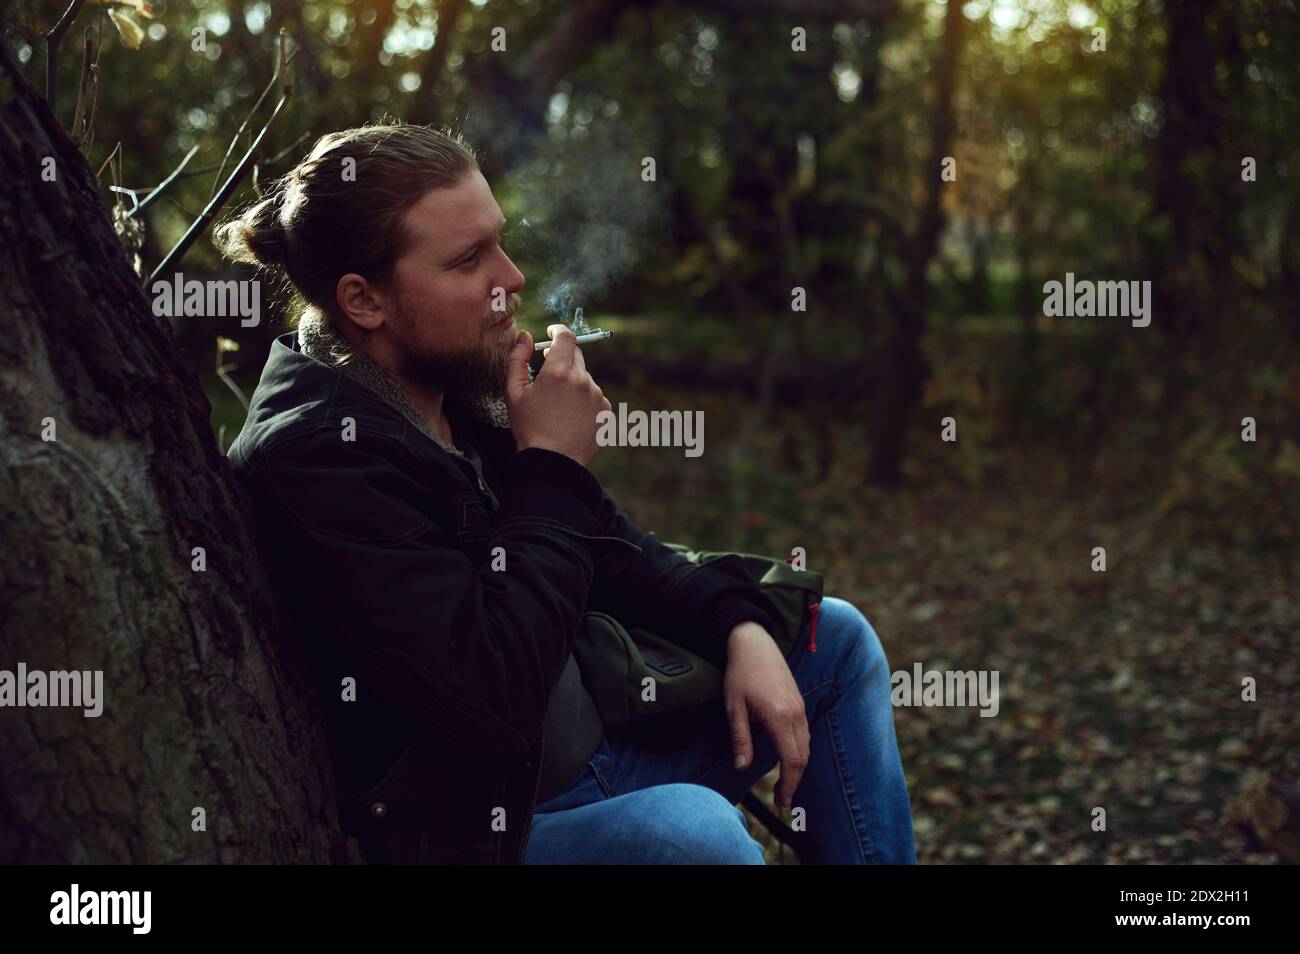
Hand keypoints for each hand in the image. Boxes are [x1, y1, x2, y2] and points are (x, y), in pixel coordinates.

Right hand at [503, 325, 611, 467]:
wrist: (552, 462)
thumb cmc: (529, 428)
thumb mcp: (513, 392)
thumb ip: (517, 358)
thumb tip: (526, 336)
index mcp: (558, 372)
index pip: (566, 337)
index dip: (559, 330)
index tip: (553, 332)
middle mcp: (581, 380)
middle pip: (576, 355)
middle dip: (562, 359)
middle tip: (550, 372)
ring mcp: (596, 395)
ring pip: (584, 377)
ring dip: (573, 382)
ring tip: (558, 406)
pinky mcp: (606, 409)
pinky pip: (594, 395)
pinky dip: (583, 400)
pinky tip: (570, 416)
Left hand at [724, 621, 809, 807]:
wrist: (754, 643)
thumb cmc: (740, 673)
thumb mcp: (734, 707)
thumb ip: (741, 739)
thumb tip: (741, 767)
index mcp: (779, 717)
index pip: (792, 760)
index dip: (789, 784)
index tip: (781, 801)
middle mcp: (795, 714)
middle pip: (803, 757)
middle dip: (794, 781)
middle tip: (781, 799)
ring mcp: (800, 707)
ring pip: (806, 746)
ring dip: (797, 767)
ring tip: (784, 784)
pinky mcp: (799, 702)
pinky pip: (805, 733)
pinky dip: (799, 751)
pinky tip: (787, 758)